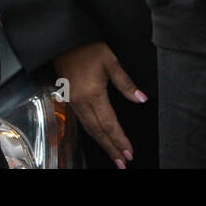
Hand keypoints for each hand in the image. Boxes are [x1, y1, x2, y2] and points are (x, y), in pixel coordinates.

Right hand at [53, 41, 146, 168]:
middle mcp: (82, 103)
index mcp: (93, 94)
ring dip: (103, 144)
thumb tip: (141, 99)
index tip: (129, 152)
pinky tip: (99, 138)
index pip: (109, 124)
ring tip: (114, 155)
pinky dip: (93, 134)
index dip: (120, 140)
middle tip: (123, 163)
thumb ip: (126, 83)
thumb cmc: (88, 49)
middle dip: (112, 148)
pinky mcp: (70, 101)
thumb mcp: (111, 61)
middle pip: (99, 132)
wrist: (64, 43)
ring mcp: (74, 103)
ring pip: (90, 130)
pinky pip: (83, 123)